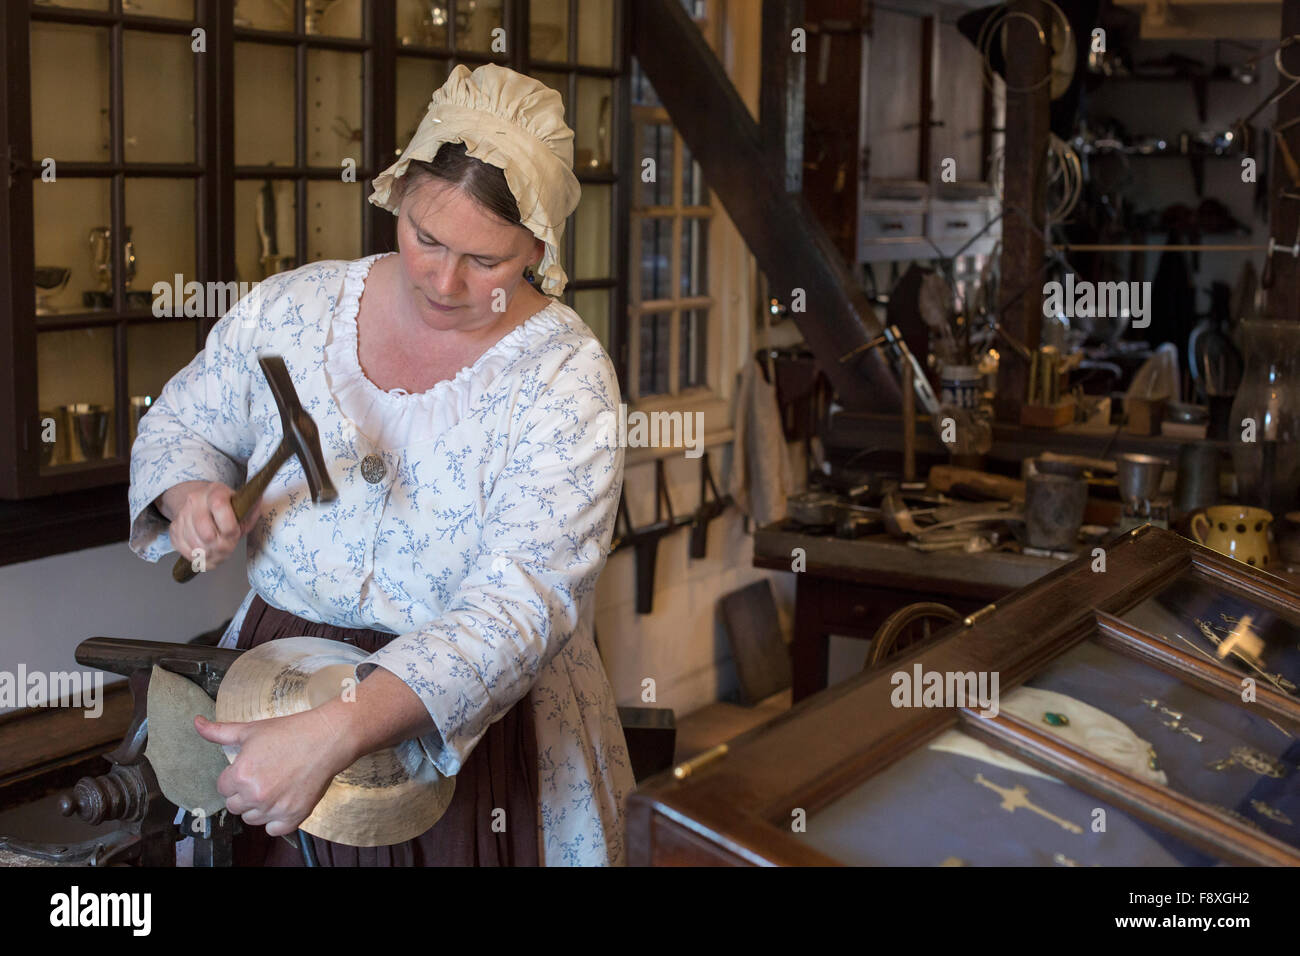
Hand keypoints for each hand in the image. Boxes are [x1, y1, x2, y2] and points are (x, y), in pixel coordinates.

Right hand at [159, 480, 260, 572]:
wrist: (200, 505)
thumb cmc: (226, 508)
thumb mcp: (243, 506)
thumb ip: (252, 509)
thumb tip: (257, 501)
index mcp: (215, 492)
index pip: (219, 508)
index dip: (229, 528)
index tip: (235, 534)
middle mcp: (194, 501)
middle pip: (206, 534)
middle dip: (222, 547)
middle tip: (228, 548)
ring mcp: (181, 516)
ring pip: (196, 546)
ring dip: (212, 555)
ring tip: (220, 552)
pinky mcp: (174, 530)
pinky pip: (186, 552)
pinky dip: (200, 558)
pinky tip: (208, 554)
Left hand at [195, 707, 356, 837]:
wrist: (326, 738)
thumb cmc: (290, 732)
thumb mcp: (251, 730)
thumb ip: (219, 732)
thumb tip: (196, 723)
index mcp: (240, 775)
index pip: (222, 787)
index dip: (234, 777)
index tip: (250, 768)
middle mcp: (255, 795)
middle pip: (234, 805)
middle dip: (243, 793)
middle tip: (263, 776)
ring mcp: (274, 808)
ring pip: (251, 819)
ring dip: (258, 807)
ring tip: (274, 786)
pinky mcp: (293, 816)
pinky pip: (273, 830)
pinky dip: (276, 820)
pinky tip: (283, 801)